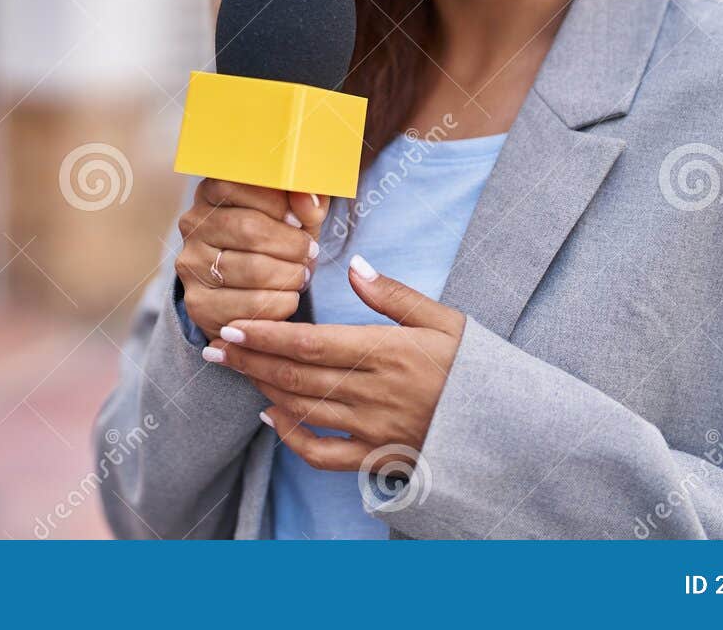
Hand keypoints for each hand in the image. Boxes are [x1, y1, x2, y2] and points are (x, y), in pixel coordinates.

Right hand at [175, 179, 324, 339]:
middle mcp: (193, 224)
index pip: (236, 186)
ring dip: (289, 275)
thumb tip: (308, 197)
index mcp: (211, 192)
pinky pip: (252, 304)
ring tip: (300, 275)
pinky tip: (286, 297)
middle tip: (309, 253)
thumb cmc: (276, 243)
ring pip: (253, 269)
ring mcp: (191, 265)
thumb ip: (306, 201)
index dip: (276, 204)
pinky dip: (281, 303)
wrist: (253, 293)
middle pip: (247, 229)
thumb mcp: (295, 215)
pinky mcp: (199, 303)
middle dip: (290, 244)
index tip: (298, 220)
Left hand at [208, 255, 465, 469]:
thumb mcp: (444, 319)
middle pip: (294, 376)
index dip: (265, 337)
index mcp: (386, 352)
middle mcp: (372, 392)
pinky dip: (291, 438)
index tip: (232, 328)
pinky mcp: (377, 456)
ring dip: (262, 389)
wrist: (509, 429)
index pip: (310, 344)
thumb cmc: (477, 366)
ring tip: (235, 371)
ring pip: (302, 409)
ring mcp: (372, 428)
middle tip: (213, 349)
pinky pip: (324, 454)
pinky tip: (271, 418)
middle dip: (248, 361)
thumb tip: (355, 265)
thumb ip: (394, 295)